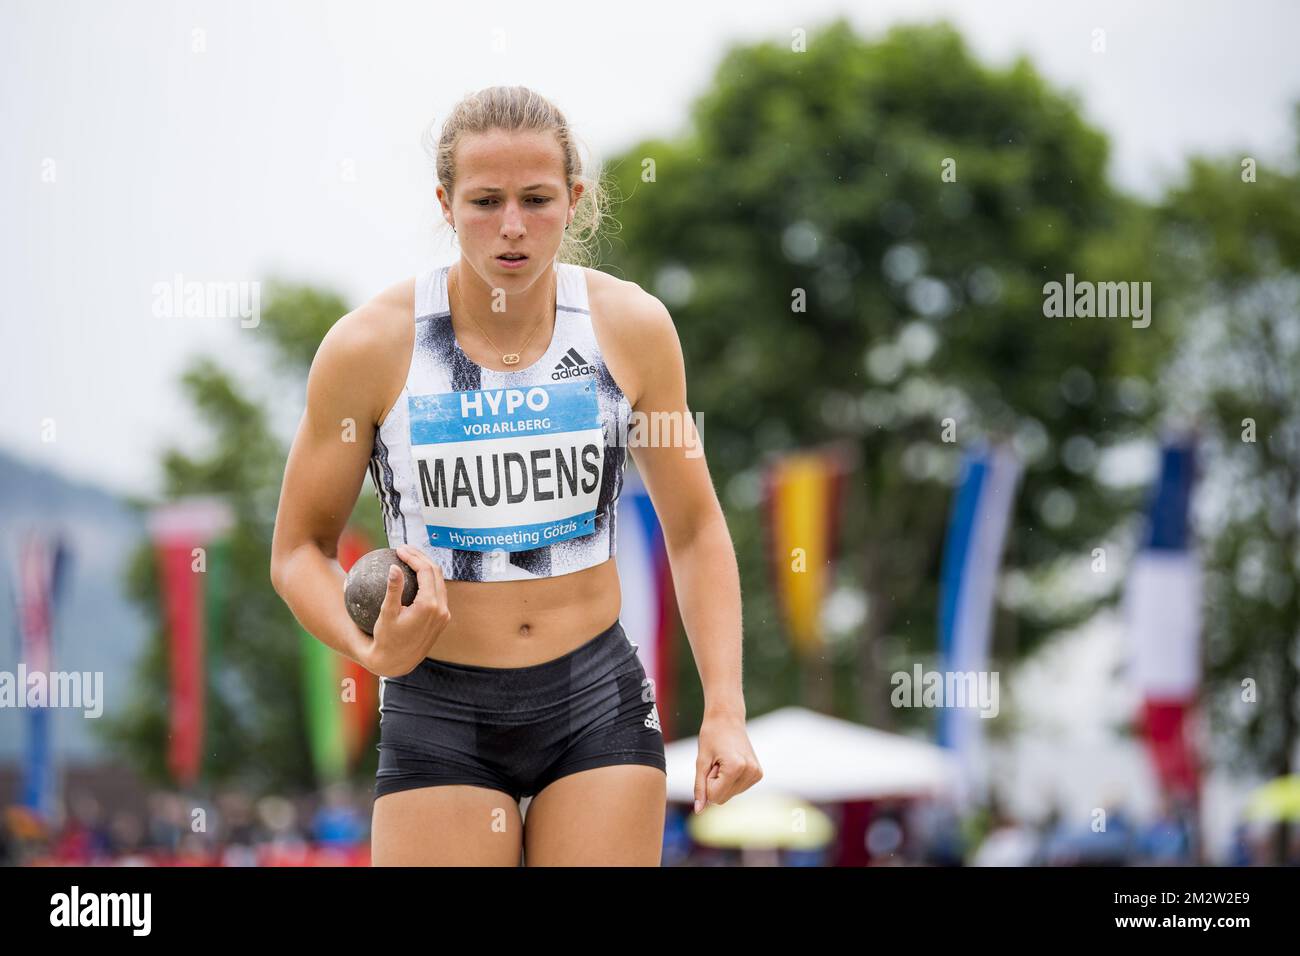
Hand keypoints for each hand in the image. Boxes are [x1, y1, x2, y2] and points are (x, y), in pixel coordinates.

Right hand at [361, 545, 450, 677]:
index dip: (413, 557)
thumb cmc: (387, 639)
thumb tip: (394, 567)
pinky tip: (414, 575)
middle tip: (404, 549)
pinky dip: (428, 581)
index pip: (426, 571)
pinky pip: (438, 592)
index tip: (398, 550)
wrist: (397, 662)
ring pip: (439, 582)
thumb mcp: (386, 614)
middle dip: (421, 557)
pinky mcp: (442, 618)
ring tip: (409, 557)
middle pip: (436, 573)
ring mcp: (444, 614)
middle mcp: (441, 609)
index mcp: (429, 606)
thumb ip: (393, 589)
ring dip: (426, 568)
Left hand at [693, 712, 761, 813]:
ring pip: (730, 795)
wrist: (727, 718)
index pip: (714, 796)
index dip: (707, 782)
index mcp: (736, 768)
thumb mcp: (701, 761)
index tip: (711, 764)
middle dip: (715, 784)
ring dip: (722, 782)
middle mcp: (750, 772)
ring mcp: (756, 773)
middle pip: (723, 798)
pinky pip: (738, 789)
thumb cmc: (711, 736)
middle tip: (717, 762)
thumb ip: (700, 787)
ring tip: (724, 761)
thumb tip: (699, 811)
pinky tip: (731, 763)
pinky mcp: (758, 774)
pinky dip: (730, 780)